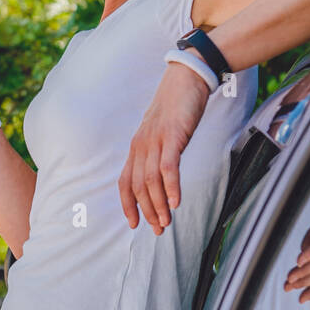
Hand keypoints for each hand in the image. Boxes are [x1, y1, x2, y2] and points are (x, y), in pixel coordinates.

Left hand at [118, 61, 210, 233]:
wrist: (185, 79)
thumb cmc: (176, 108)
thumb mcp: (162, 134)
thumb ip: (158, 153)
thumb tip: (162, 175)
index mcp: (137, 147)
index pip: (124, 182)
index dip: (128, 205)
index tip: (134, 224)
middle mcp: (141, 146)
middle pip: (137, 186)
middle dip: (146, 211)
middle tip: (158, 230)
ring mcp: (155, 141)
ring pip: (150, 181)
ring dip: (158, 205)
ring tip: (166, 222)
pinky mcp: (172, 136)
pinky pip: (168, 167)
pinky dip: (171, 187)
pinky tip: (176, 202)